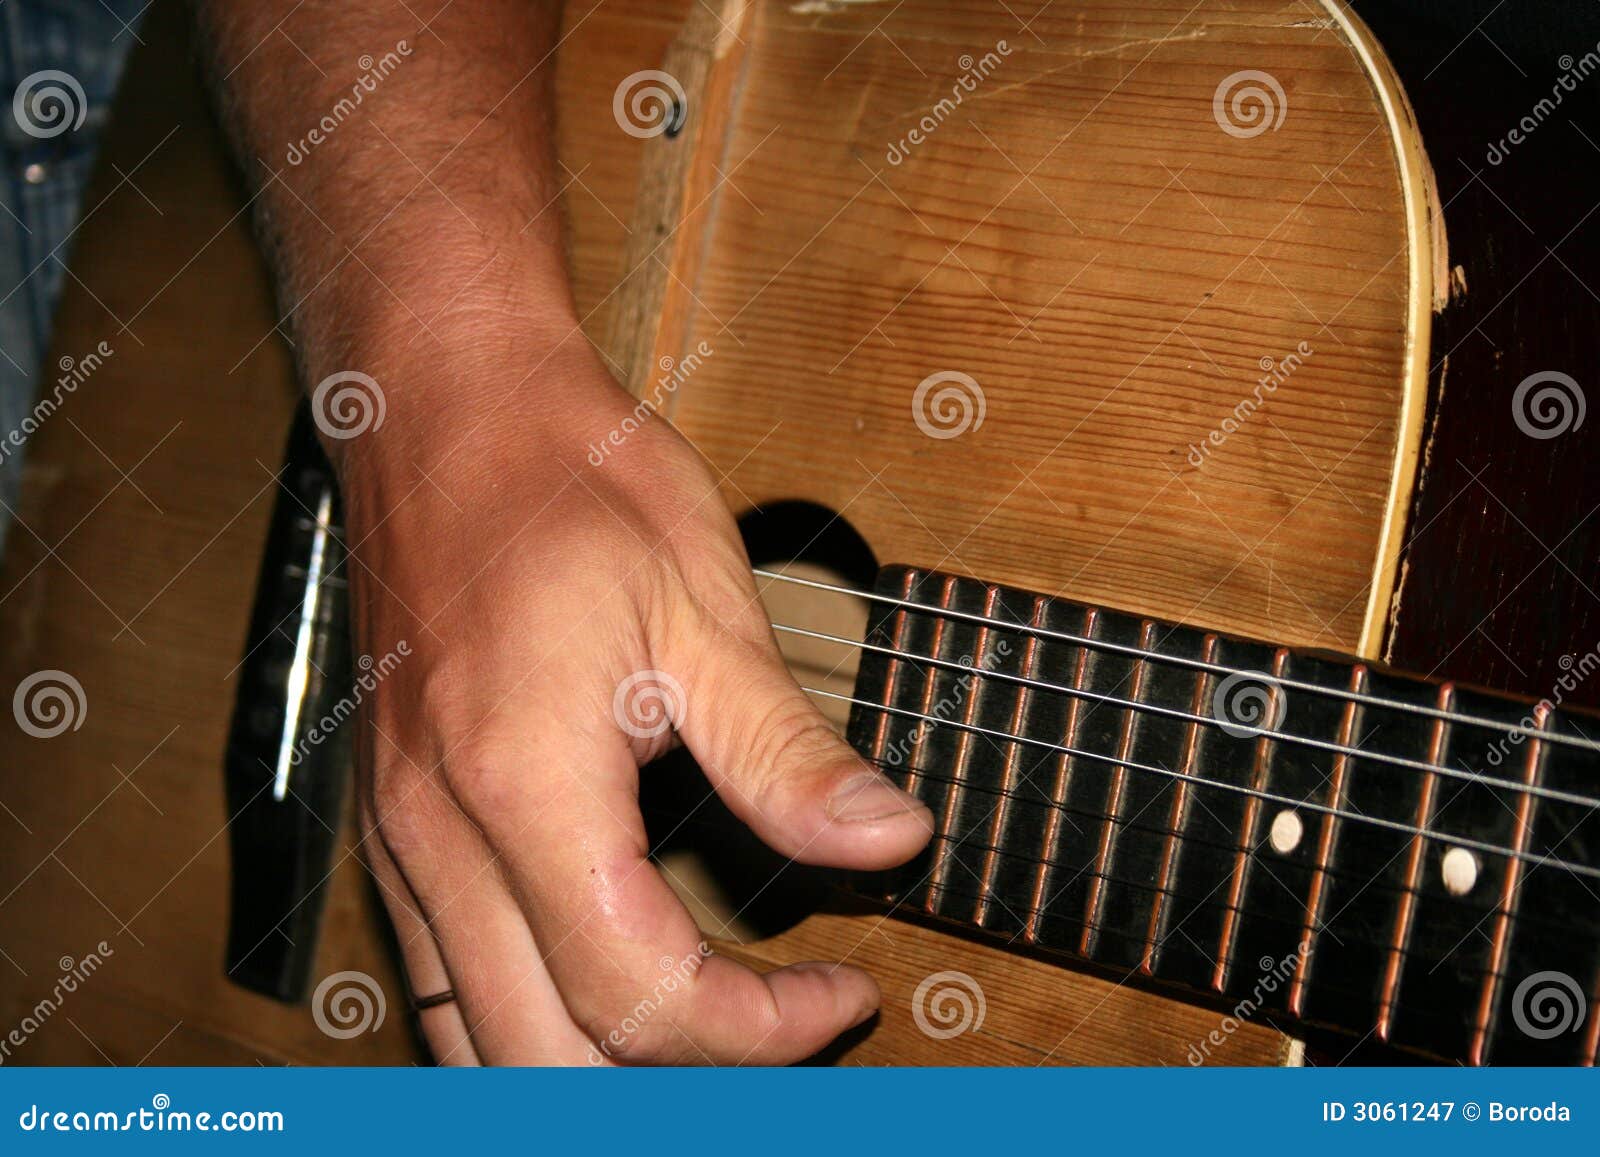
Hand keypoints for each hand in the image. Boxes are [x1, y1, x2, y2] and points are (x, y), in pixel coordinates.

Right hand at [339, 335, 933, 1064]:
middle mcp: (440, 834)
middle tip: (783, 1027)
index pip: (642, 998)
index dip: (762, 1031)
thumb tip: (888, 840)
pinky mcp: (395, 820)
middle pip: (547, 1063)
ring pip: (475, 1043)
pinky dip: (533, 1018)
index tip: (841, 991)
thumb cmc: (566, 480)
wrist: (445, 407)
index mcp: (524, 785)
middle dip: (683, 1076)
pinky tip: (609, 980)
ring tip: (710, 1019)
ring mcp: (401, 834)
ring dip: (599, 1063)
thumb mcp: (703, 603)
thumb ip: (788, 750)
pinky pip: (445, 979)